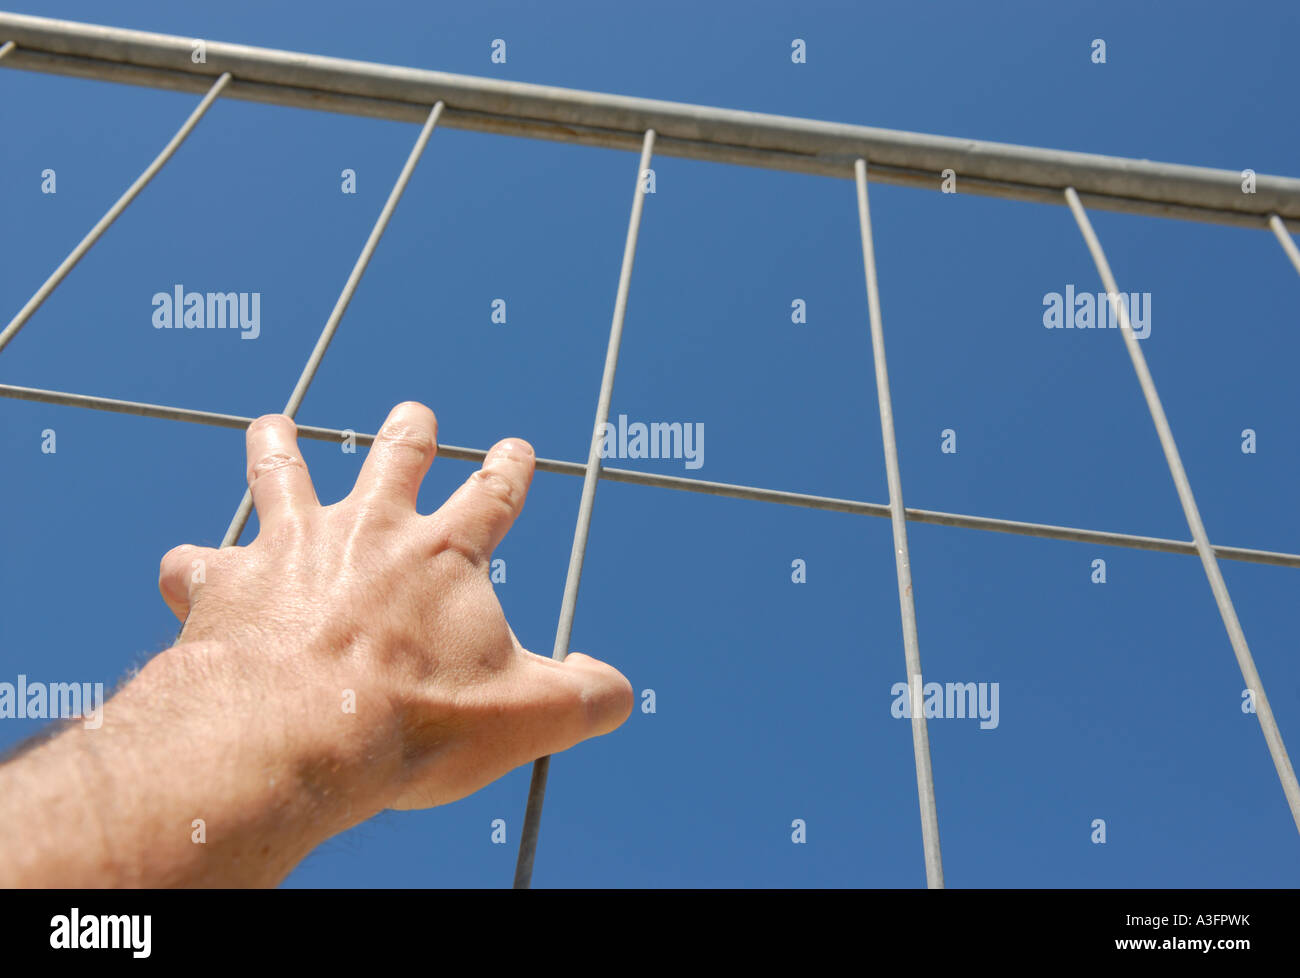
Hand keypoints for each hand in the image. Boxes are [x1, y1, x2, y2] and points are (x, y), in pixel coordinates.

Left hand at [158, 401, 631, 816]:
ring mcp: (293, 548)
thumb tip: (621, 693)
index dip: (510, 471)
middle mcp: (369, 531)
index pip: (492, 496)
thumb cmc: (414, 721)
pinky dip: (192, 566)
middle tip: (414, 414)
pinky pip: (199, 563)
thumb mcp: (526, 716)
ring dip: (280, 449)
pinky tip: (183, 566)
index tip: (517, 448)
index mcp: (444, 553)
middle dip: (410, 435)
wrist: (295, 732)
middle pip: (394, 460)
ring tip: (275, 425)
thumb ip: (584, 697)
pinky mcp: (228, 582)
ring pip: (283, 475)